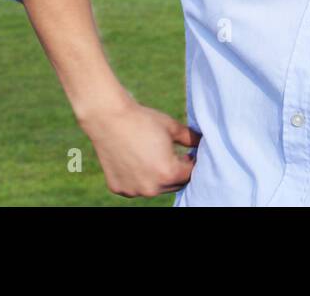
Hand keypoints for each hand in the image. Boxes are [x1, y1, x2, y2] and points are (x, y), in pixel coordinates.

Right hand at [80, 99, 200, 197]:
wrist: (108, 117)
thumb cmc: (142, 120)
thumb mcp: (171, 127)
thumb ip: (190, 138)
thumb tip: (201, 143)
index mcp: (168, 174)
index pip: (189, 174)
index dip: (191, 162)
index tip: (189, 154)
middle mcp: (151, 188)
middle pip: (173, 184)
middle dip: (176, 172)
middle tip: (171, 155)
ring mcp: (133, 190)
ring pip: (154, 188)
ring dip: (157, 177)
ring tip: (151, 155)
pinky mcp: (118, 188)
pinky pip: (135, 187)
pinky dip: (138, 178)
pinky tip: (135, 160)